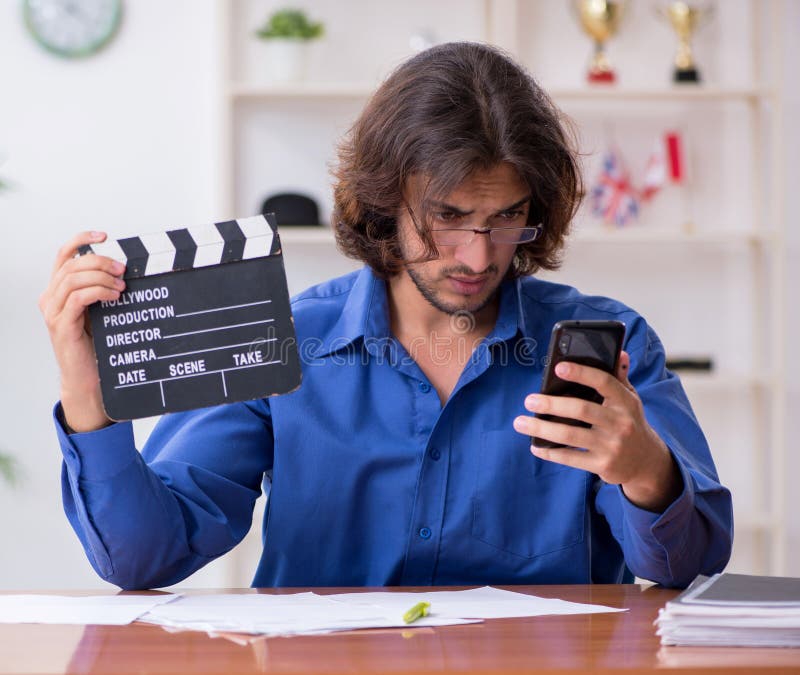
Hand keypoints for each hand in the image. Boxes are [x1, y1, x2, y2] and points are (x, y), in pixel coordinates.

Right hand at [39, 231, 125, 431]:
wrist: (90, 379)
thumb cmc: (99, 345)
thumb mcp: (103, 311)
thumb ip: (105, 290)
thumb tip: (127, 269)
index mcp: (59, 291)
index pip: (64, 256)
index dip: (82, 240)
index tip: (105, 235)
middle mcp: (50, 298)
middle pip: (72, 264)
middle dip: (100, 261)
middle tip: (123, 269)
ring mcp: (53, 312)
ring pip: (73, 278)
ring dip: (101, 276)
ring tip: (122, 285)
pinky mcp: (61, 326)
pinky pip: (77, 298)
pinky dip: (98, 291)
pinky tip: (114, 296)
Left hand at [513, 351, 681, 511]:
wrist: (647, 463)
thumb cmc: (630, 423)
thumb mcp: (630, 400)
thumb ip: (619, 377)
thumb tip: (618, 351)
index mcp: (626, 402)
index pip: (604, 382)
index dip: (581, 373)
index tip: (558, 367)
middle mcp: (620, 423)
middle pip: (581, 409)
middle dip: (551, 403)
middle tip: (529, 400)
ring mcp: (612, 446)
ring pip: (570, 434)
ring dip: (541, 428)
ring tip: (520, 422)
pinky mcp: (603, 465)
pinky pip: (571, 457)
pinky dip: (550, 452)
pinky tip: (535, 446)